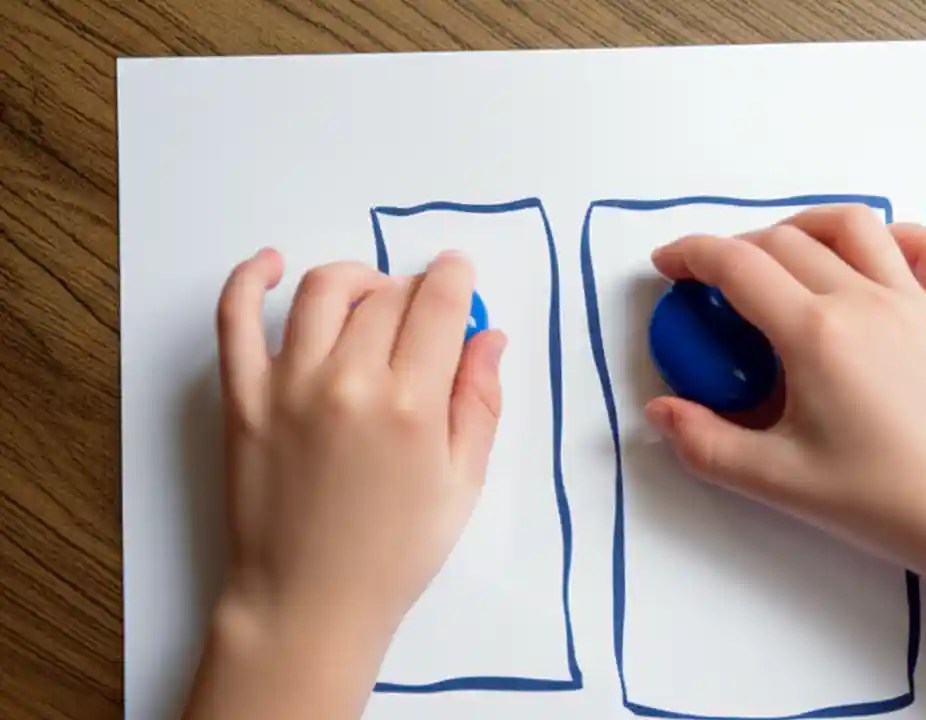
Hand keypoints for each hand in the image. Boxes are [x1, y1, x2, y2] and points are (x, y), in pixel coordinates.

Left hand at [216, 249, 504, 633]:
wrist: (308, 601)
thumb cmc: (395, 553)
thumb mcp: (462, 484)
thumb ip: (479, 402)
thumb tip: (488, 336)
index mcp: (412, 404)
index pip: (438, 303)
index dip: (454, 277)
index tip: (458, 275)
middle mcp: (350, 381)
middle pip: (387, 296)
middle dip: (414, 290)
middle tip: (422, 315)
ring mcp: (289, 384)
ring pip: (325, 291)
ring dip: (357, 278)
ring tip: (371, 297)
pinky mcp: (242, 397)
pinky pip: (236, 317)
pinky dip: (250, 278)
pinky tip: (271, 264)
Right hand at [645, 206, 925, 573]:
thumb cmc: (880, 499)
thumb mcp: (777, 481)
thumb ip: (705, 444)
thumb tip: (660, 411)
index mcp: (814, 334)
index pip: (737, 266)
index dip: (692, 254)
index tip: (669, 265)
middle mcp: (863, 300)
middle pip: (785, 241)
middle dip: (737, 249)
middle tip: (715, 284)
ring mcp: (915, 300)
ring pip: (853, 226)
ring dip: (805, 226)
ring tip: (784, 252)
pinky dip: (893, 237)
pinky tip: (873, 259)